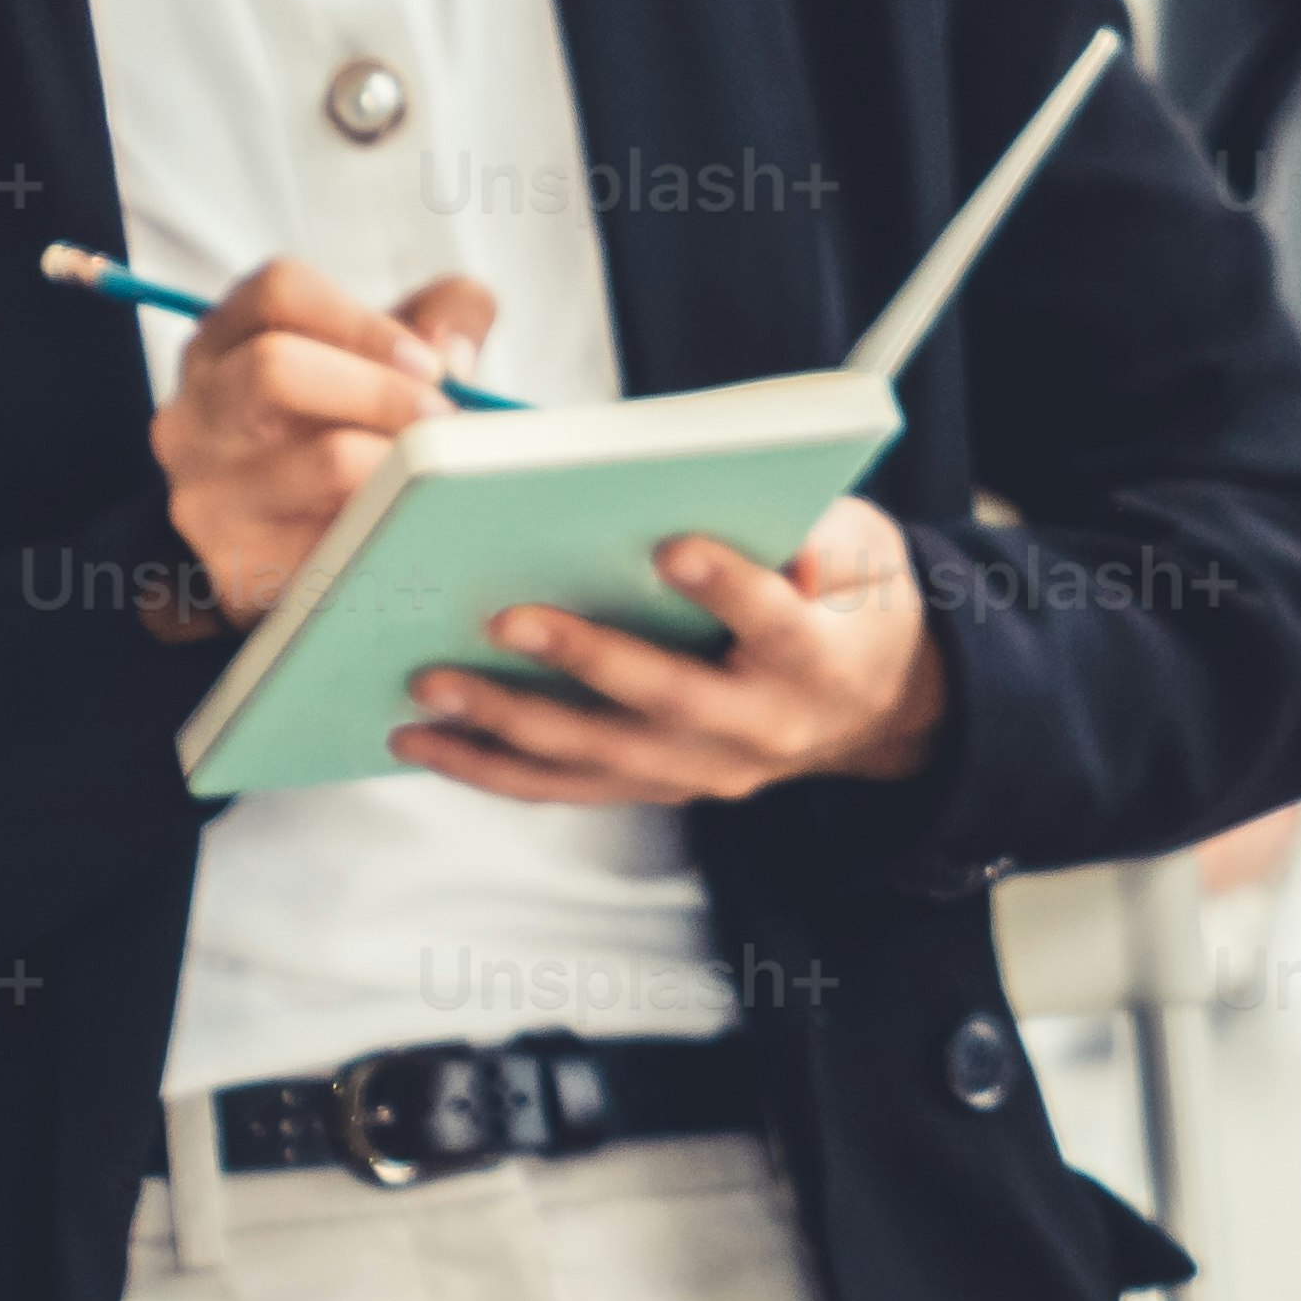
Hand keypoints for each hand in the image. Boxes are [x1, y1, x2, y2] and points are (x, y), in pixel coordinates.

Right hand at [151, 256, 496, 630]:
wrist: (286, 546)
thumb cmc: (340, 427)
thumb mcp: (379, 357)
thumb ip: (438, 319)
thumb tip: (456, 352)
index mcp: (225, 340)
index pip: (280, 292)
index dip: (363, 322)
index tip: (429, 361)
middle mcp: (197, 410)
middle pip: (277, 369)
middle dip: (381, 391)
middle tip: (443, 417)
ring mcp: (206, 489)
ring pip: (322, 461)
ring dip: (401, 461)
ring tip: (438, 470)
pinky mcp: (237, 561)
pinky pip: (338, 541)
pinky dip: (390, 525)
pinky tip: (413, 521)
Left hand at [399, 492, 947, 804]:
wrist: (874, 703)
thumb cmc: (851, 600)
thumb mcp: (862, 550)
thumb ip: (818, 532)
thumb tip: (748, 514)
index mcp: (817, 660)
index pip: (774, 622)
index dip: (727, 587)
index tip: (672, 546)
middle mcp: (760, 729)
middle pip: (665, 701)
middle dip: (583, 660)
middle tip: (505, 617)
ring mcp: (703, 770)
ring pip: (598, 756)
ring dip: (509, 722)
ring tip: (430, 685)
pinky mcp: (657, 787)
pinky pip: (567, 787)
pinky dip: (491, 768)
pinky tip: (427, 742)